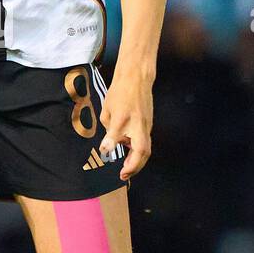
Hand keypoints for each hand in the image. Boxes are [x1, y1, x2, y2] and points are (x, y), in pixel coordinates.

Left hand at [99, 66, 153, 180]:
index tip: (122, 173)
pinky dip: (136, 149)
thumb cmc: (120, 93)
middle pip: (144, 154)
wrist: (135, 77)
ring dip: (136, 159)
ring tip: (125, 166)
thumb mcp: (109, 113)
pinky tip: (126, 149)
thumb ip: (110, 134)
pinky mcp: (147, 122)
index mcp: (134, 127)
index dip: (130, 166)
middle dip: (135, 167)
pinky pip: (143, 140)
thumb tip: (106, 149)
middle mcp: (143, 128)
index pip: (137, 153)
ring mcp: (147, 125)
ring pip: (145, 148)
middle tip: (123, 175)